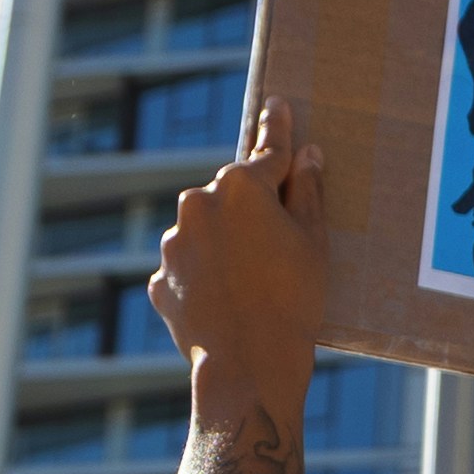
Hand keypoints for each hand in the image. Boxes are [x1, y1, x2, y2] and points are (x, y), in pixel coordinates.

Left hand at [152, 102, 327, 393]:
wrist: (247, 367)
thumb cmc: (293, 301)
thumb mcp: (314, 242)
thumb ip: (307, 191)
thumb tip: (307, 154)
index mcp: (239, 186)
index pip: (269, 151)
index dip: (279, 129)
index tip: (277, 105)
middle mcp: (197, 203)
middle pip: (233, 196)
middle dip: (252, 210)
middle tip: (279, 245)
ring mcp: (174, 242)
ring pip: (206, 232)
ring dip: (226, 245)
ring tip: (253, 286)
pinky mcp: (160, 279)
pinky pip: (188, 268)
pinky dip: (205, 277)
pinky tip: (228, 303)